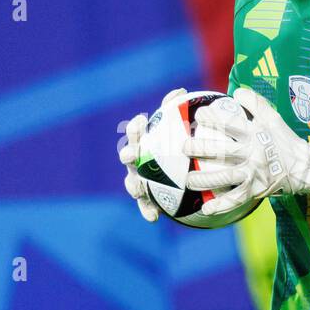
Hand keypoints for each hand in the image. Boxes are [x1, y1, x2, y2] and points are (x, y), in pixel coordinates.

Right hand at [117, 87, 185, 222]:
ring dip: (134, 186)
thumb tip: (181, 91)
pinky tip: (154, 218)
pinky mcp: (147, 199)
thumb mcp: (178, 128)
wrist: (180, 172)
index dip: (135, 127)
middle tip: (132, 153)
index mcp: (143, 142)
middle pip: (128, 156)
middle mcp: (137, 161)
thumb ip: (176, 111)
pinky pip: (145, 205)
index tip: (140, 120)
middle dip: (128, 154)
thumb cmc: (176, 146)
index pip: (136, 132)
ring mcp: (139, 180)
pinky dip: (147, 211)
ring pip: (132, 183)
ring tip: (139, 189)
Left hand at [184, 87, 309, 215]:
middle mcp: (254, 153)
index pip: (232, 123)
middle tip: (184, 146)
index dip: (213, 118)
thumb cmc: (284, 140)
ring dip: (203, 179)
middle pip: (223, 151)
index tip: (199, 114)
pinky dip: (221, 205)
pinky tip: (205, 209)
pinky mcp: (256, 190)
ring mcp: (254, 173)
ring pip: (224, 177)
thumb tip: (236, 92)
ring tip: (187, 179)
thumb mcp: (274, 118)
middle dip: (200, 148)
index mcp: (256, 134)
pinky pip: (236, 199)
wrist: (306, 168)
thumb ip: (255, 103)